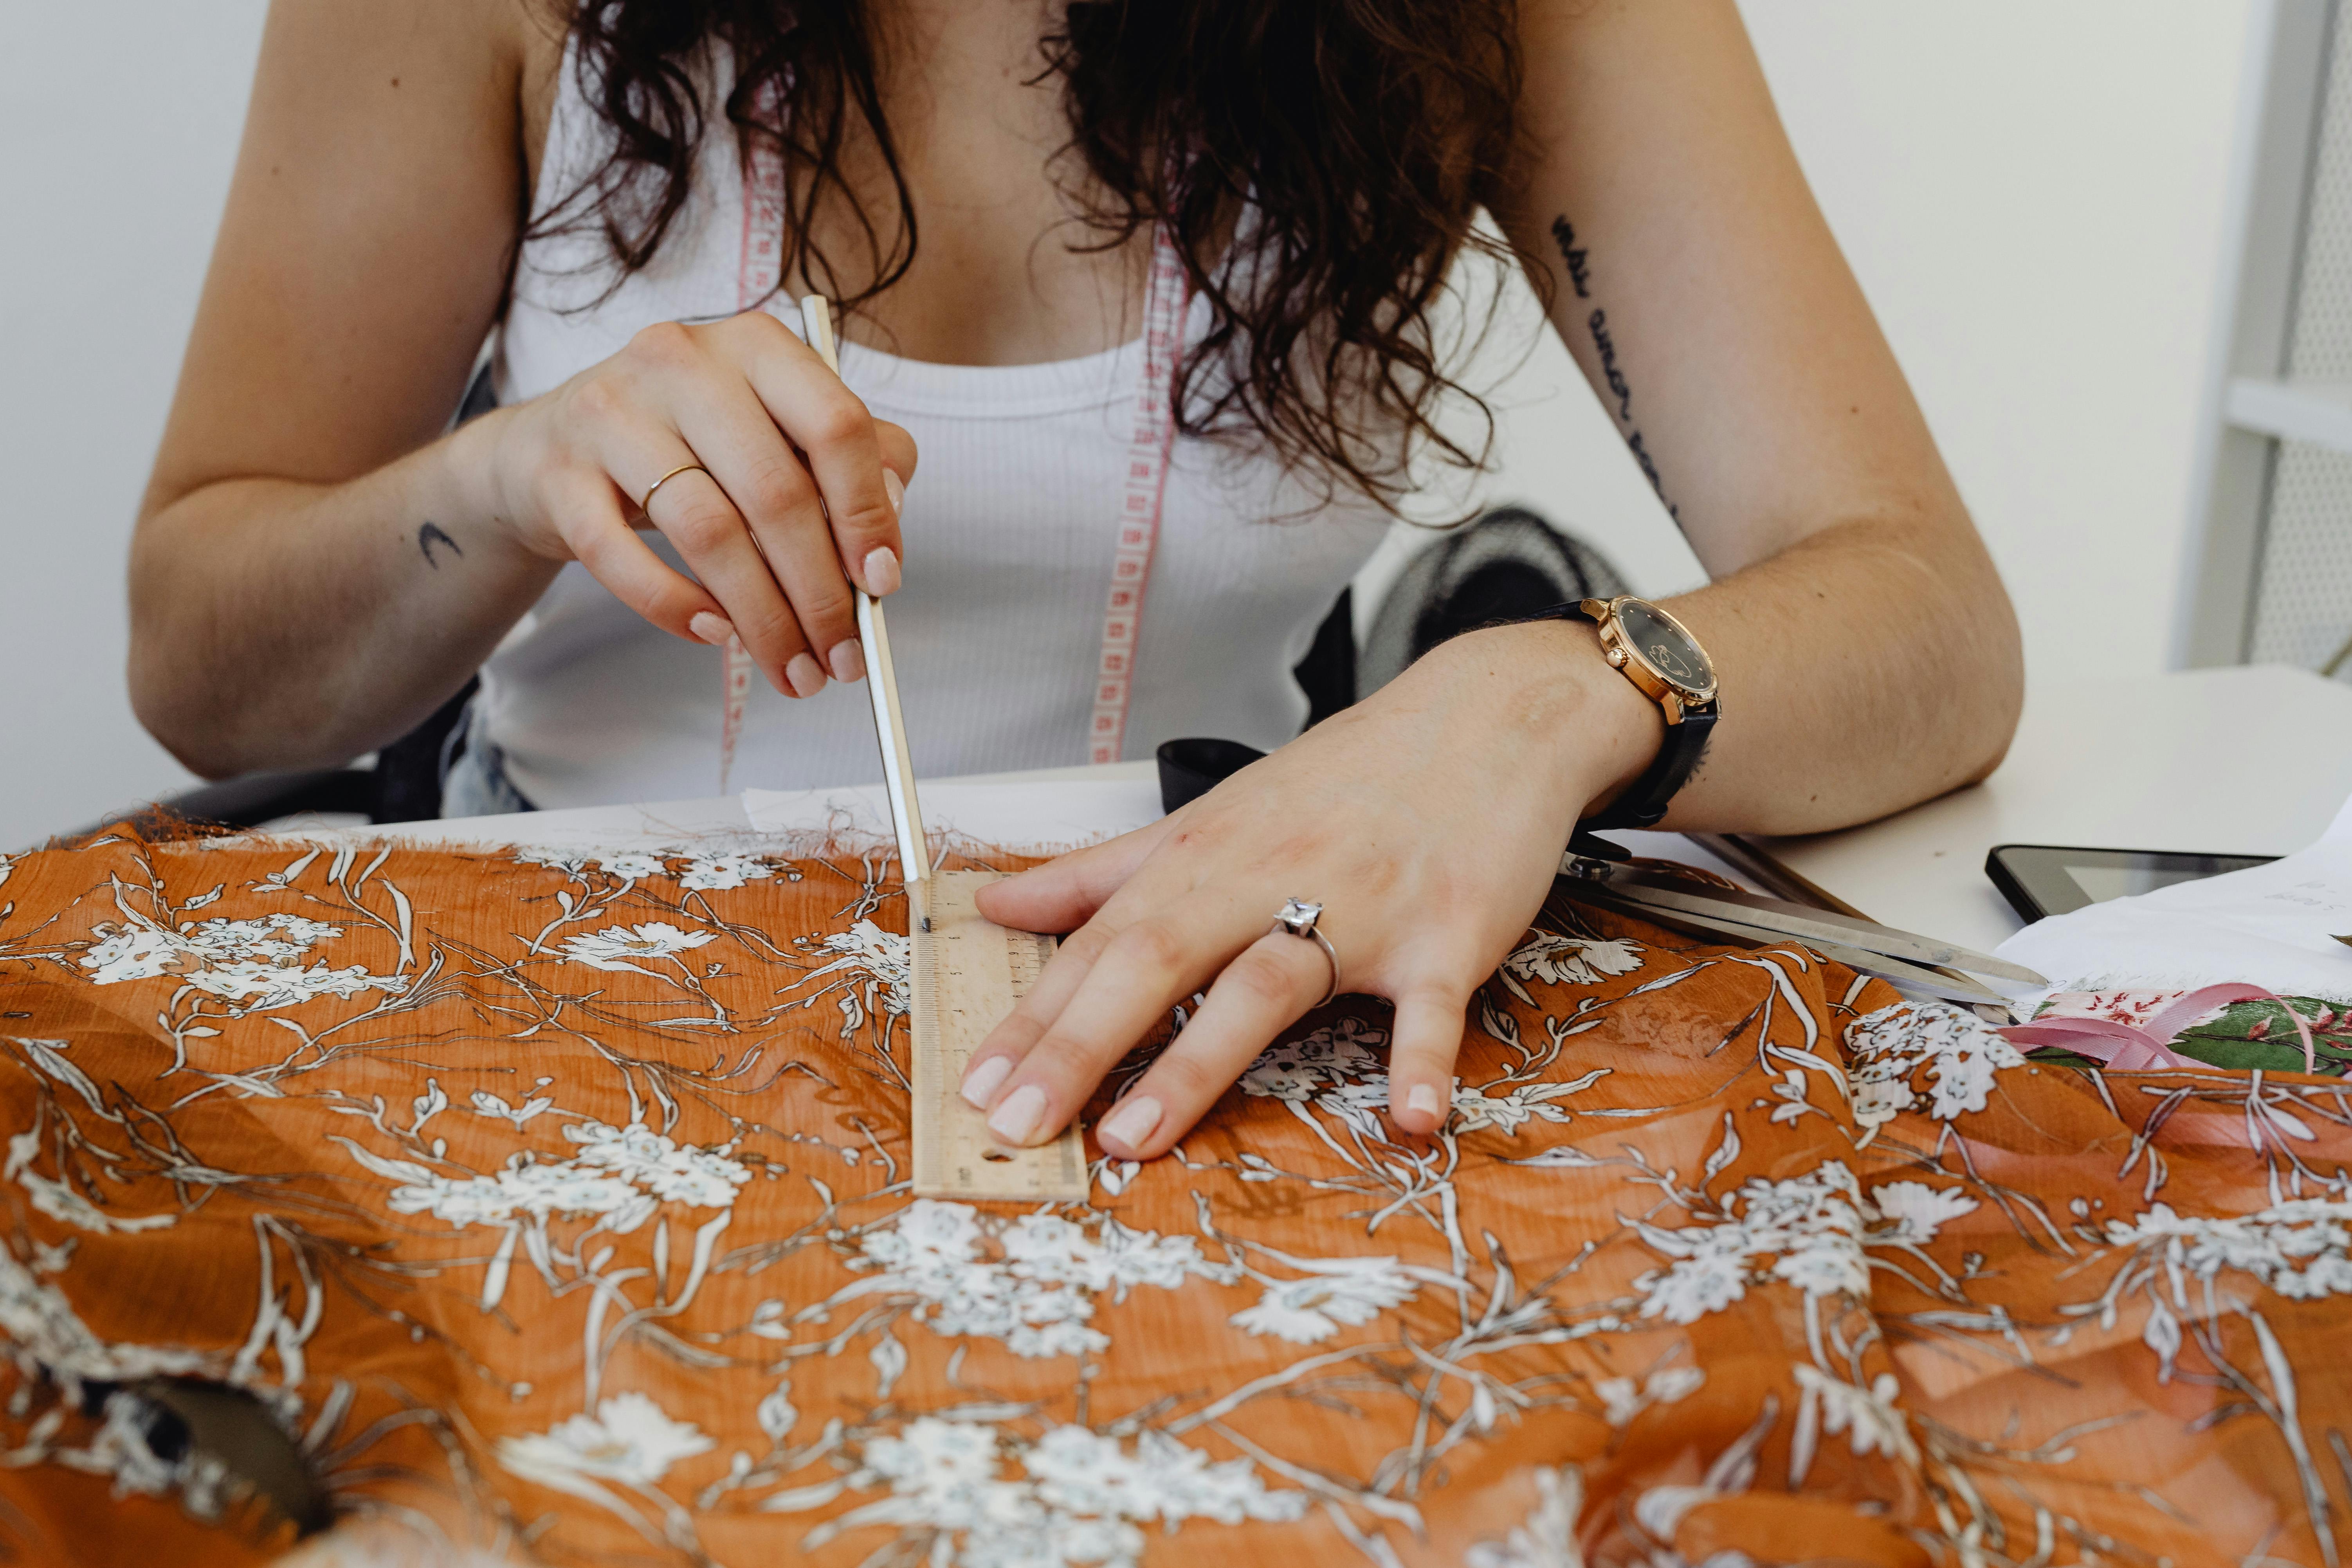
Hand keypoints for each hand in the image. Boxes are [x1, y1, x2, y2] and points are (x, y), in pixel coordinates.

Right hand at [476, 311, 916, 699]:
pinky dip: (676, 607)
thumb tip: (883, 544)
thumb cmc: (693, 444)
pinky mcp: (559, 472)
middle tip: (842, 659)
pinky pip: (621, 557)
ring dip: (763, 618)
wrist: (553, 447)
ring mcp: (611, 411)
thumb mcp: (778, 432)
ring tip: (794, 669)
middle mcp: (681, 361)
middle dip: (819, 594)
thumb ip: (854, 464)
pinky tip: (716, 636)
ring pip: (708, 530)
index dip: (868, 514)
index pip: (837, 426)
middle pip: (775, 492)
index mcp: (756, 345)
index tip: (882, 586)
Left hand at [961, 621, 1663, 1156]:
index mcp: (1206, 860)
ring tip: (1133, 1139)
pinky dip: (1422, 1062)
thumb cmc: (1348, 778)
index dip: (1032, 1016)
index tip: (972, 1085)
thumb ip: (1104, 870)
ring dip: (1197, 1062)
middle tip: (1015, 1125)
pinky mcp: (1449, 936)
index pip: (1098, 942)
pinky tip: (1409, 1121)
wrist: (1488, 718)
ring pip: (1265, 985)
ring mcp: (1362, 911)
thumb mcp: (1213, 817)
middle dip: (1077, 1045)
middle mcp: (1270, 882)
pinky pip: (1430, 1009)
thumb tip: (997, 901)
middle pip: (1155, 960)